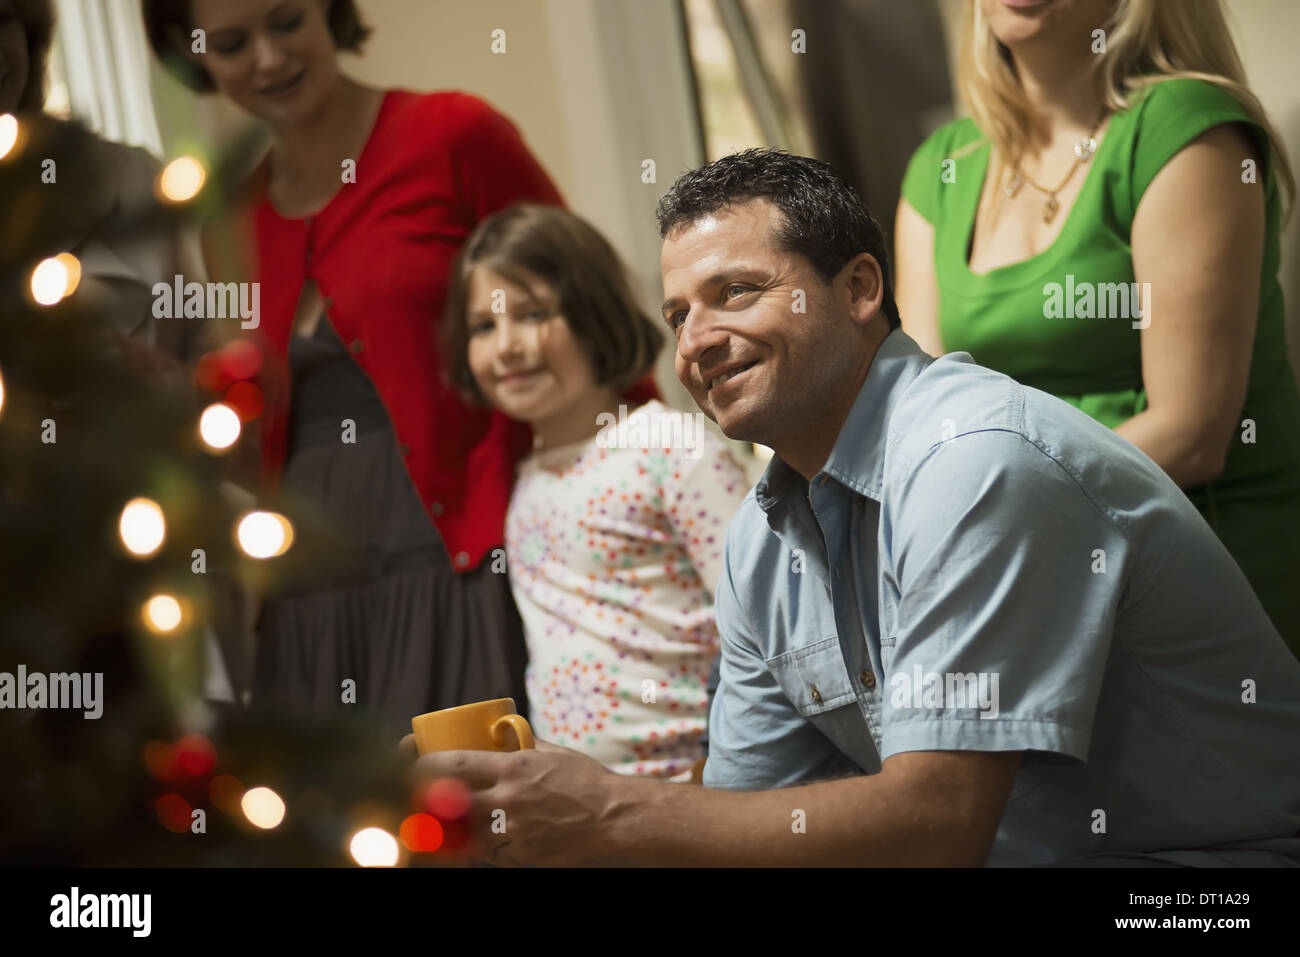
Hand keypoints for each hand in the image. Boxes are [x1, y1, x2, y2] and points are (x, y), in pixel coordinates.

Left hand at [407, 739, 621, 866]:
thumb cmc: (586, 781)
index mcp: (514, 768)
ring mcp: (512, 831)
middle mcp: (508, 800)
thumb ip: (522, 744)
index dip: (423, 760)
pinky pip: (485, 854)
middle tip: (410, 790)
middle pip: (446, 801)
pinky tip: (470, 840)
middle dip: (422, 795)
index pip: (453, 764)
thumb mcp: (552, 753)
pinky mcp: (520, 855)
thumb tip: (500, 734)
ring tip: (434, 819)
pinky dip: (473, 847)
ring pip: (460, 833)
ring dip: (444, 826)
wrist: (612, 818)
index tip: (411, 756)